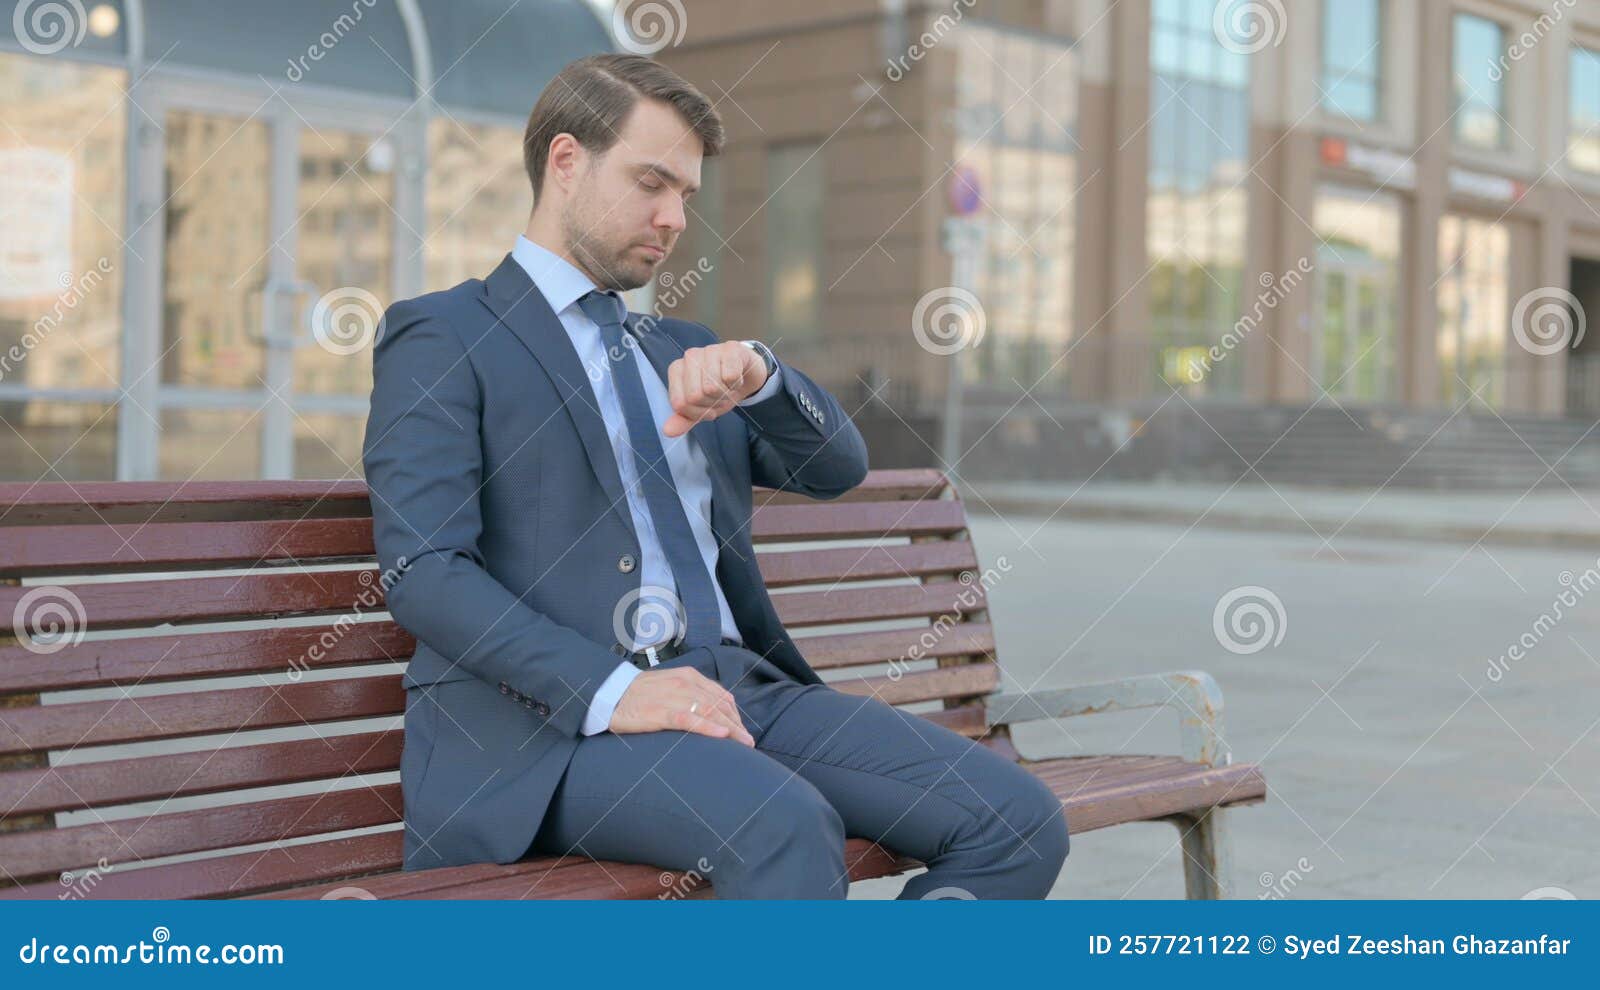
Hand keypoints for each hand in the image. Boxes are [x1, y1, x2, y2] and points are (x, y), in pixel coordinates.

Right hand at [608, 666, 755, 745]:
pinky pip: (689, 719)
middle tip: (748, 742)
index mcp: (689, 676)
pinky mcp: (660, 712)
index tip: (742, 730)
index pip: (721, 695)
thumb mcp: (669, 686)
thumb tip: (710, 710)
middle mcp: (685, 683)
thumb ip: (690, 694)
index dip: (735, 715)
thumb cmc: (639, 693)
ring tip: (743, 744)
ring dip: (730, 730)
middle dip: (737, 725)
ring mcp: (673, 697)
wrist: (610, 692)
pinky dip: (708, 727)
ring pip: (710, 713)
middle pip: (720, 705)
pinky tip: (721, 736)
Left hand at [662, 342, 768, 437]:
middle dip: (713, 403)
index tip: (707, 407)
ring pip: (713, 387)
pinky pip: (730, 377)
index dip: (698, 413)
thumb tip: (668, 431)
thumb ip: (684, 419)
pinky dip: (737, 384)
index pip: (680, 404)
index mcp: (676, 370)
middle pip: (695, 396)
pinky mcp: (730, 348)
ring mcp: (709, 350)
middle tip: (720, 396)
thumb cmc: (720, 389)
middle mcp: (689, 357)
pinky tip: (737, 377)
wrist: (746, 375)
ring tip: (728, 386)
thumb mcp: (701, 408)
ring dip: (726, 394)